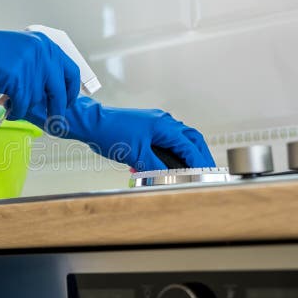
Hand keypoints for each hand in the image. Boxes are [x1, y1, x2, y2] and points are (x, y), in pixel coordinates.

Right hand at [0, 17, 80, 119]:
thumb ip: (36, 65)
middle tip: (52, 118)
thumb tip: (51, 91)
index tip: (67, 102)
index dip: (71, 89)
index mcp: (43, 43)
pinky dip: (18, 110)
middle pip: (60, 87)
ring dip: (30, 107)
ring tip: (19, 109)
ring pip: (40, 97)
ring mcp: (30, 63)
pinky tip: (10, 109)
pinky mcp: (17, 77)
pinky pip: (25, 103)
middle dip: (57, 106)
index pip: (70, 69)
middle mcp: (41, 51)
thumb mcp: (17, 52)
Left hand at [25, 96, 214, 170]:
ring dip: (184, 153)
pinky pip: (165, 138)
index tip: (205, 173)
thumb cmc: (110, 133)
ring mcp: (155, 122)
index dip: (199, 162)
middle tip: (205, 169)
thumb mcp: (136, 156)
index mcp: (164, 126)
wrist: (92, 123)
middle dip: (199, 155)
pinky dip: (170, 151)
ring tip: (189, 168)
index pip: (190, 146)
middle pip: (190, 138)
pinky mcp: (146, 126)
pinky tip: (164, 163)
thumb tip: (170, 177)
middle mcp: (163, 121)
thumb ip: (156, 167)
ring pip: (178, 138)